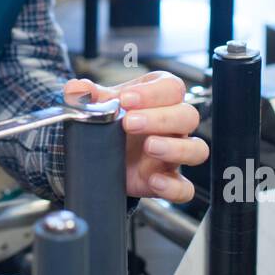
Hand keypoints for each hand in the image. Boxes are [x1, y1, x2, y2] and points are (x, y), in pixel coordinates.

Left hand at [63, 71, 206, 202]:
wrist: (103, 152)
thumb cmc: (112, 120)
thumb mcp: (99, 103)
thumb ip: (87, 95)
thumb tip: (77, 89)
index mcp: (161, 96)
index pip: (171, 87)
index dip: (152, 93)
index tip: (126, 99)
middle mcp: (174, 123)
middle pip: (187, 116)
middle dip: (160, 118)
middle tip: (130, 123)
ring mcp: (175, 152)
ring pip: (196, 149)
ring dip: (175, 148)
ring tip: (149, 147)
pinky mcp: (168, 179)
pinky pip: (185, 187)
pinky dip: (174, 186)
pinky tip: (155, 181)